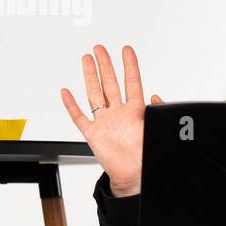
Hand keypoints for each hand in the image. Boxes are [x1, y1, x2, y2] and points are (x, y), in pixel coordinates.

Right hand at [60, 44, 162, 197]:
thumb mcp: (157, 129)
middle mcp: (118, 114)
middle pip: (110, 83)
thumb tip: (156, 95)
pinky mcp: (93, 135)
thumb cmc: (147, 156)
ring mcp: (105, 123)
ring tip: (86, 60)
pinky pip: (79, 118)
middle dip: (105, 64)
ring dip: (90, 76)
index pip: (132, 82)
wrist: (135, 177)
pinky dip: (71, 105)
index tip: (126, 50)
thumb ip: (158, 111)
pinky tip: (66, 93)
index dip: (130, 65)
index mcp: (135, 112)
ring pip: (94, 94)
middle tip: (100, 48)